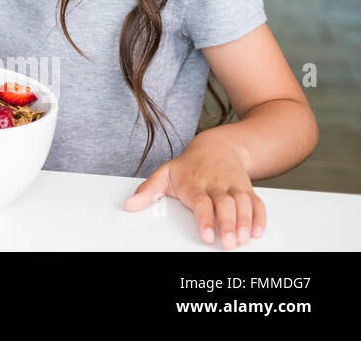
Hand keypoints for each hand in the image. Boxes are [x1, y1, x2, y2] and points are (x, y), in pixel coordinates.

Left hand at [123, 133, 265, 247]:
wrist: (217, 146)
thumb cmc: (189, 166)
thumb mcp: (164, 173)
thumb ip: (147, 190)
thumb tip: (129, 205)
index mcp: (194, 183)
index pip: (200, 202)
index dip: (204, 218)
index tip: (206, 235)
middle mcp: (215, 185)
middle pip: (224, 205)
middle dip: (227, 224)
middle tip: (228, 243)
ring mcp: (233, 187)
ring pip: (242, 204)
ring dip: (245, 222)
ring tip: (243, 239)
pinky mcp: (247, 189)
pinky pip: (257, 202)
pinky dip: (260, 217)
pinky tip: (258, 231)